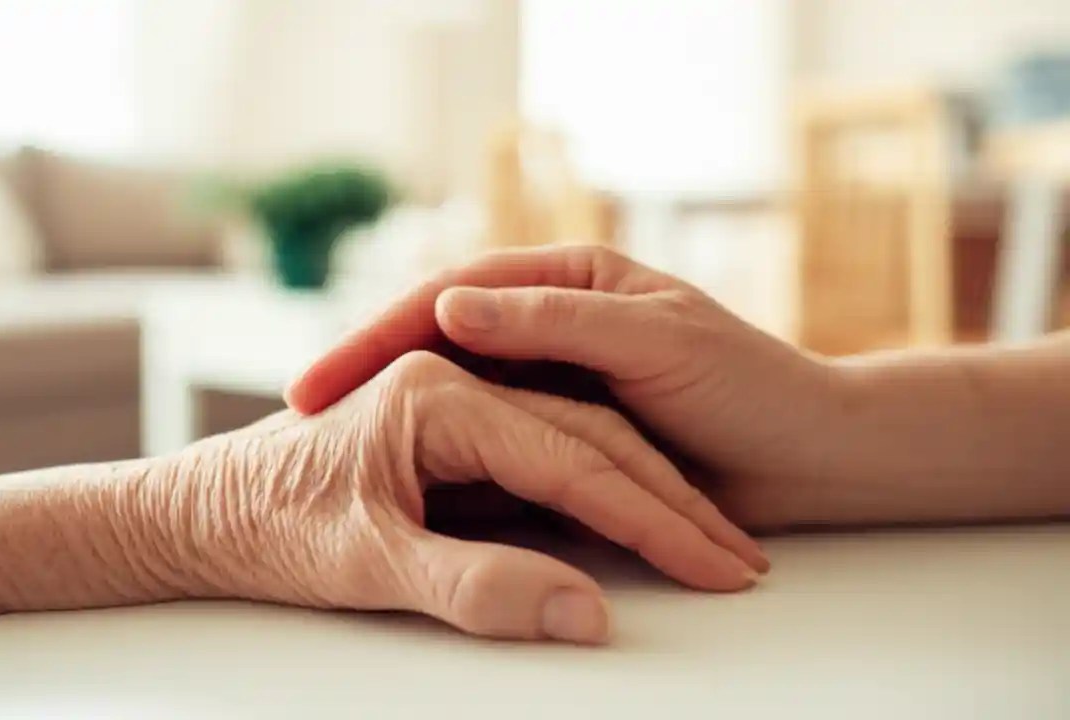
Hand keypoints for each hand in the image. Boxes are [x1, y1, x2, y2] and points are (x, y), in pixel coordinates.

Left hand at [155, 351, 761, 645]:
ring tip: (708, 544)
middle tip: (732, 559)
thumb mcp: (368, 567)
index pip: (574, 454)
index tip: (714, 563)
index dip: (649, 517)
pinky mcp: (451, 434)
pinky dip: (601, 496)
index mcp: (436, 392)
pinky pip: (547, 456)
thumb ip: (475, 587)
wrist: (196, 516)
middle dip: (667, 503)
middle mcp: (454, 381)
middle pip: (591, 438)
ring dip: (644, 496)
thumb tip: (582, 616)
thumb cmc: (265, 529)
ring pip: (579, 440)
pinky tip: (635, 526)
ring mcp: (455, 402)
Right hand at [286, 246, 844, 529]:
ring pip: (458, 398)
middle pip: (440, 344)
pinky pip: (493, 447)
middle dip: (370, 376)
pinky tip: (403, 489)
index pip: (449, 296)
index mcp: (566, 279)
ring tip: (331, 452)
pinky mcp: (568, 437)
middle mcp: (552, 325)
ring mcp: (556, 384)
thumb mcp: (648, 340)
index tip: (321, 378)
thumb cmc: (747, 386)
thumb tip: (448, 306)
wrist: (811, 457)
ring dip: (399, 423)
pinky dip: (448, 465)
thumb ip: (553, 321)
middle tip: (302, 415)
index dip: (379, 334)